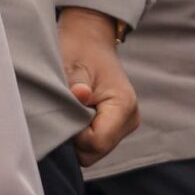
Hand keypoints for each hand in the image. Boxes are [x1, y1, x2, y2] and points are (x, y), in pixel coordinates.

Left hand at [58, 7, 139, 164]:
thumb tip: (80, 95)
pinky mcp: (116, 129)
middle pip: (94, 153)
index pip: (96, 143)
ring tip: (71, 109)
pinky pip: (93, 145)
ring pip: (93, 152)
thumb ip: (75, 84)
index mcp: (124, 105)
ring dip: (77, 137)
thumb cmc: (80, 51)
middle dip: (75, 139)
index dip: (74, 135)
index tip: (64, 112)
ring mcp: (124, 126)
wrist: (90, 41)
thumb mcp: (73, 64)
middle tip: (64, 110)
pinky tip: (75, 114)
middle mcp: (130, 120)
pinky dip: (80, 135)